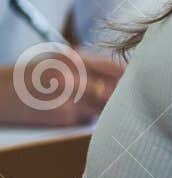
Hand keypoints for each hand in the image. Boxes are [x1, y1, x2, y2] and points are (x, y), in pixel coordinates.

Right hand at [0, 49, 123, 126]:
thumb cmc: (27, 77)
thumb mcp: (56, 61)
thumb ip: (87, 65)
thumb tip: (122, 76)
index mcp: (72, 58)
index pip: (115, 67)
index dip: (129, 76)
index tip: (138, 80)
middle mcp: (73, 76)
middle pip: (114, 89)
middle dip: (120, 95)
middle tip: (126, 97)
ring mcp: (69, 97)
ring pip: (104, 106)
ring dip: (105, 108)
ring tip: (91, 105)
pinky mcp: (64, 117)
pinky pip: (87, 119)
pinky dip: (85, 118)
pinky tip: (69, 112)